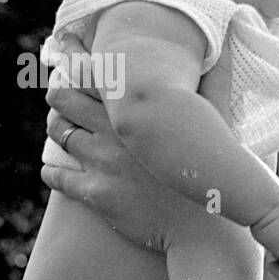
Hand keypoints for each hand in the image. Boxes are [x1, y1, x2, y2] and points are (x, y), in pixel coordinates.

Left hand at [41, 45, 247, 258]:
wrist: (212, 233)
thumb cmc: (223, 175)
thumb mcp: (224, 122)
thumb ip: (218, 81)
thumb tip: (226, 47)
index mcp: (142, 108)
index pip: (93, 70)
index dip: (75, 59)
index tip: (70, 53)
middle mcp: (117, 130)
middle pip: (62, 97)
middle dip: (60, 94)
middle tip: (67, 98)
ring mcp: (103, 162)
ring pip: (59, 132)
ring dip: (58, 128)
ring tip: (66, 130)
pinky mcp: (98, 194)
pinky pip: (57, 176)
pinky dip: (52, 171)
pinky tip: (57, 171)